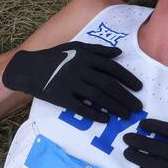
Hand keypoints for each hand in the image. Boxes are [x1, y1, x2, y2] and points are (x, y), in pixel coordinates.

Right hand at [2, 42, 142, 122]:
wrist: (28, 68)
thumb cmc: (54, 57)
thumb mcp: (75, 47)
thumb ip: (97, 50)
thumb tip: (118, 52)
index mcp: (85, 56)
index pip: (112, 68)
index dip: (128, 78)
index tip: (139, 88)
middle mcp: (79, 69)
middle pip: (108, 84)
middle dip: (126, 96)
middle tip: (138, 106)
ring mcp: (70, 83)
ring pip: (98, 96)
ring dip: (114, 106)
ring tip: (126, 115)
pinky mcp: (60, 97)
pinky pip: (80, 107)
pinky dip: (94, 114)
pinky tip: (105, 119)